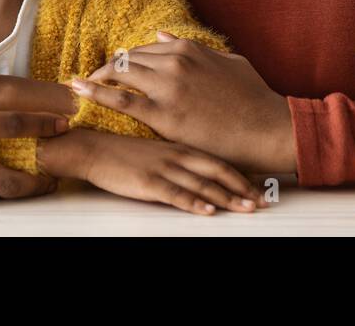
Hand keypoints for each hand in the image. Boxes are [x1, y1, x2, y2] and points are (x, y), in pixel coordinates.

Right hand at [51, 130, 265, 215]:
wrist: (91, 147)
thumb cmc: (122, 146)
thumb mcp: (156, 142)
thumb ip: (179, 147)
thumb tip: (199, 160)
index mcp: (180, 143)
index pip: (218, 157)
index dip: (242, 172)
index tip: (262, 185)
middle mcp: (177, 153)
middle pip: (218, 170)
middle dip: (244, 187)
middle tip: (264, 201)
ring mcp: (164, 167)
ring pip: (203, 183)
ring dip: (229, 197)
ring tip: (248, 208)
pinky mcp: (148, 180)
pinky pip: (176, 194)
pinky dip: (195, 203)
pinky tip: (208, 211)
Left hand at [76, 32, 296, 173]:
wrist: (267, 129)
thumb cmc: (254, 98)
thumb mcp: (228, 61)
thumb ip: (196, 49)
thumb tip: (164, 35)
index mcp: (188, 49)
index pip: (144, 49)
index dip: (125, 60)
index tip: (112, 69)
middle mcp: (174, 62)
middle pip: (126, 60)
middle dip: (106, 69)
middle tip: (89, 79)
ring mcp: (167, 87)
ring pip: (119, 74)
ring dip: (96, 78)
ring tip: (79, 86)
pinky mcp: (164, 114)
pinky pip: (121, 100)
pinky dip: (96, 93)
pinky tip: (78, 91)